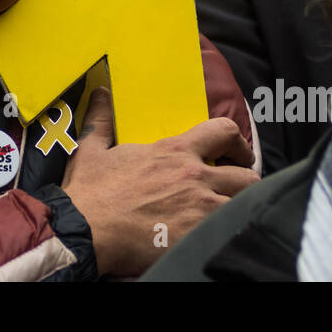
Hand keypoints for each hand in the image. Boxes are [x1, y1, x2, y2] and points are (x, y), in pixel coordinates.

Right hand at [60, 87, 258, 276]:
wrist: (84, 232)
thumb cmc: (89, 193)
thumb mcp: (91, 150)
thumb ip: (102, 120)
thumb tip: (100, 92)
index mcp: (173, 151)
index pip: (224, 131)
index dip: (238, 143)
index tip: (237, 155)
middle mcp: (194, 176)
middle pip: (247, 176)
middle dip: (243, 184)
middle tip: (233, 193)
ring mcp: (200, 208)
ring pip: (245, 206)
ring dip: (239, 210)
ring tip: (228, 217)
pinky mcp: (199, 237)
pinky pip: (232, 233)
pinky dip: (230, 235)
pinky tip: (218, 239)